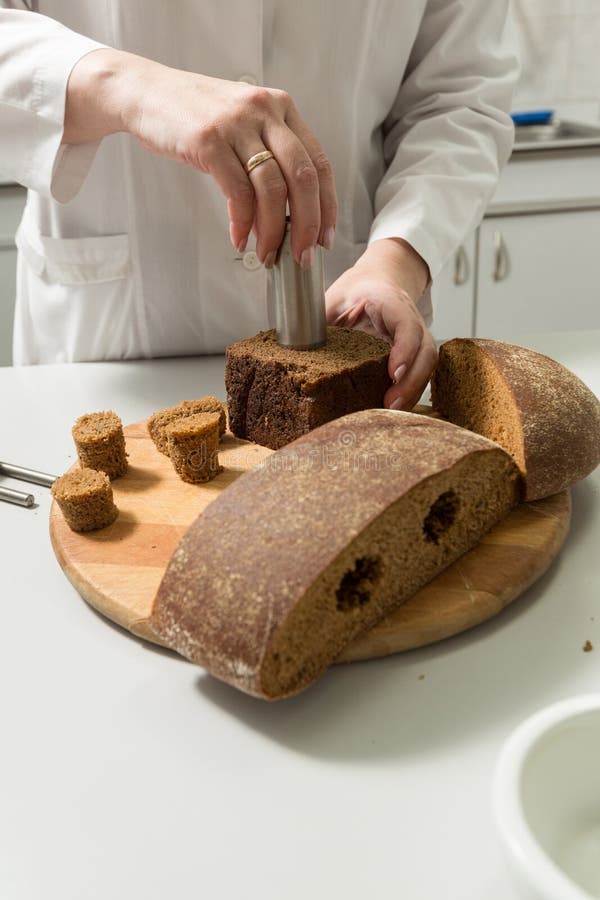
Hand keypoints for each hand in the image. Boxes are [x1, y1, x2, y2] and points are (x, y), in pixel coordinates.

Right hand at [64, 49, 336, 266]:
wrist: (144, 92)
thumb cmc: (194, 116)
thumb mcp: (242, 124)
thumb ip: (269, 155)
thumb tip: (290, 215)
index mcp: (281, 109)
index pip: (319, 163)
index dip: (327, 206)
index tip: (324, 238)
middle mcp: (265, 111)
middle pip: (303, 178)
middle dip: (307, 225)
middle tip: (301, 256)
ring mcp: (237, 124)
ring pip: (272, 189)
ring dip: (272, 231)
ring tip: (266, 254)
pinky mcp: (209, 140)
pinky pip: (237, 192)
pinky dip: (242, 222)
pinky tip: (239, 237)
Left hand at [326, 238, 436, 409]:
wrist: (372, 284)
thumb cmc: (352, 293)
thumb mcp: (332, 300)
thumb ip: (319, 319)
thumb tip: (294, 341)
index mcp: (389, 301)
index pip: (406, 324)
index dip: (404, 349)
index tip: (392, 374)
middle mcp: (409, 318)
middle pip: (424, 350)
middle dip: (410, 380)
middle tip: (390, 404)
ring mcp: (416, 336)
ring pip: (426, 364)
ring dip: (412, 390)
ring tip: (391, 410)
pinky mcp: (414, 352)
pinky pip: (420, 372)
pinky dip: (410, 391)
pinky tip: (395, 406)